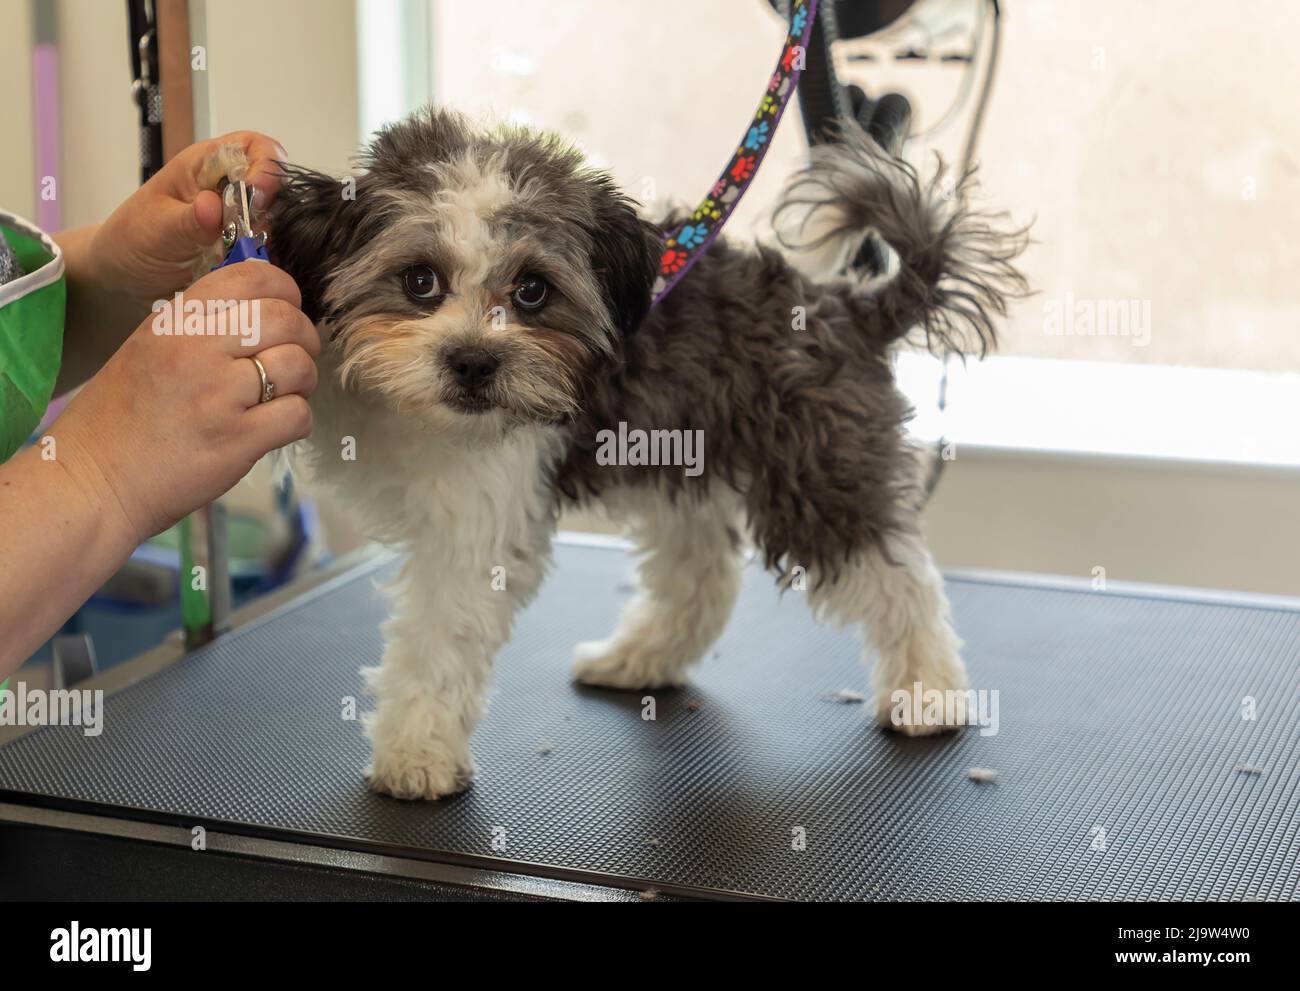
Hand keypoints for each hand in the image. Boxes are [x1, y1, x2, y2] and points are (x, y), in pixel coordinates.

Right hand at [50, 261, 318, 544]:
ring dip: (303, 382)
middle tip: (292, 360)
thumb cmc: (125, 415)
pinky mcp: (237, 438)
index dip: (285, 291)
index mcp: (176, 319)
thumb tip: (264, 306)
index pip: (252, 276)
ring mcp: (219, 394)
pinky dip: (297, 420)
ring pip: (298, 365)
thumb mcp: (151, 346)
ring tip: (283, 395)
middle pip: (285, 319)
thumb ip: (201, 322)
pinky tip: (275, 427)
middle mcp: (198, 348)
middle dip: (303, 339)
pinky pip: (297, 414)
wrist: (95, 478)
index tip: (286, 311)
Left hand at [87, 131, 287, 318]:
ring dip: (269, 242)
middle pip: (277, 187)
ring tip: (242, 258)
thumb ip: (188, 221)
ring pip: (278, 223)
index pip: (256, 148)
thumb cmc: (132, 240)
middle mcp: (231, 190)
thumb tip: (214, 206)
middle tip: (250, 237)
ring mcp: (242, 222)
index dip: (266, 168)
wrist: (124, 279)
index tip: (257, 199)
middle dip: (271, 212)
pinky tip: (247, 272)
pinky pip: (270, 252)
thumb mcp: (155, 229)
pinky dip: (266, 263)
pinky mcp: (246, 251)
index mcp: (207, 166)